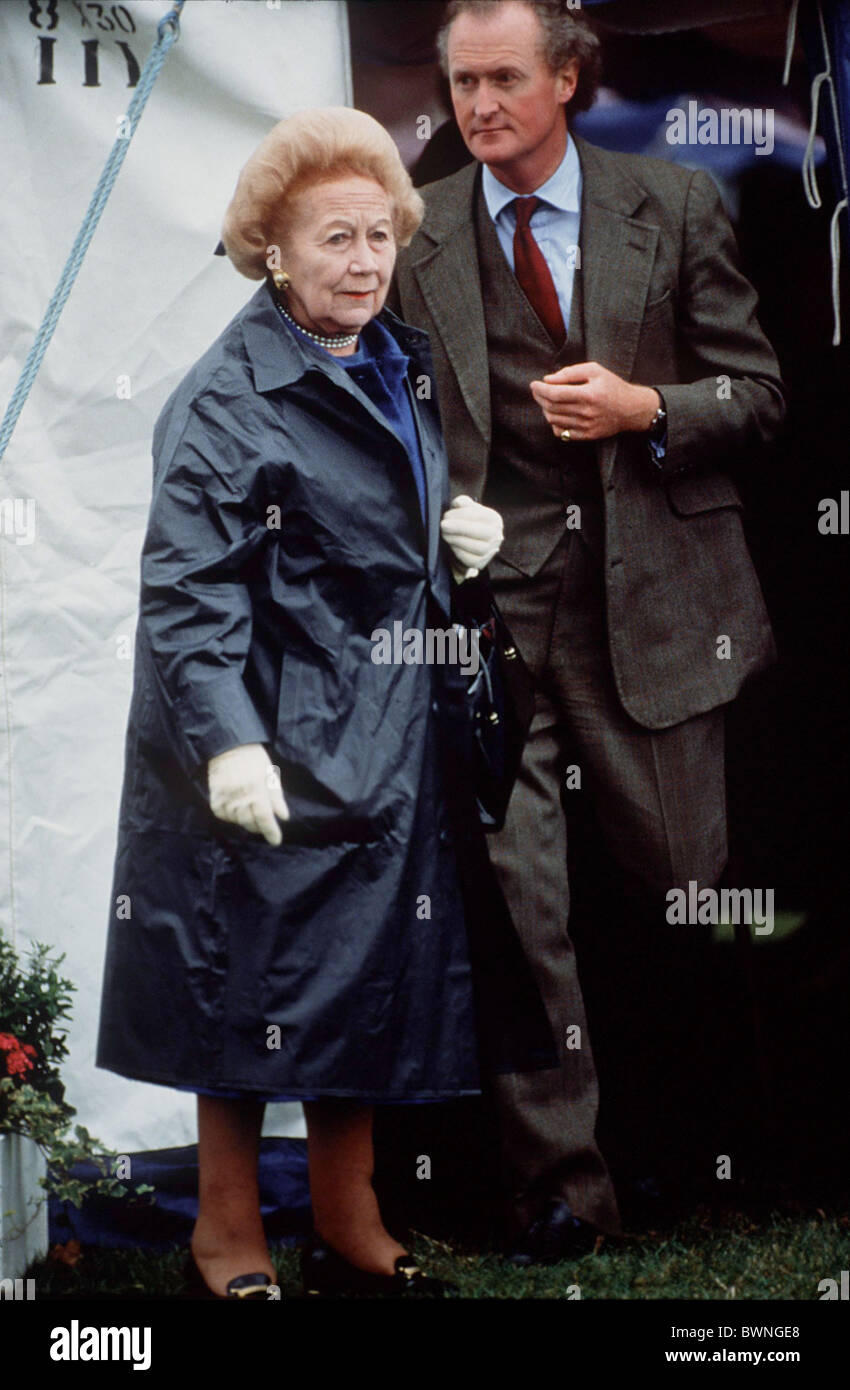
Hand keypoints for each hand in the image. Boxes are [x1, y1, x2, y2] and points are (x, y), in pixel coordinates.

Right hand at [207, 742, 288, 845]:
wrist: (228, 747)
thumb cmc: (253, 759)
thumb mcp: (270, 774)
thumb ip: (276, 797)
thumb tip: (283, 817)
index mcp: (256, 788)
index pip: (264, 817)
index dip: (271, 831)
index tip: (276, 841)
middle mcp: (239, 795)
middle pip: (250, 822)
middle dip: (259, 826)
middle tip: (264, 823)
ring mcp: (225, 797)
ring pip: (237, 820)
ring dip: (246, 821)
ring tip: (251, 812)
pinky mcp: (214, 798)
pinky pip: (223, 815)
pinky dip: (231, 816)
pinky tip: (237, 809)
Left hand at [440, 495, 503, 580]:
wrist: (464, 542)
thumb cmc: (464, 521)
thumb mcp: (463, 508)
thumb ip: (462, 502)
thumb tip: (460, 503)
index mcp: (494, 519)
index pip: (482, 515)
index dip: (463, 515)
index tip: (446, 516)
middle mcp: (496, 535)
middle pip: (482, 532)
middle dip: (460, 528)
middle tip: (443, 525)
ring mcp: (491, 551)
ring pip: (478, 548)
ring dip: (458, 540)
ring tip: (445, 535)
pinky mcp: (481, 563)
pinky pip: (472, 560)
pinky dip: (459, 552)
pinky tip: (451, 545)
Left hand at [530, 362, 659, 441]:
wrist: (631, 409)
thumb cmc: (612, 386)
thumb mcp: (595, 370)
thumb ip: (570, 372)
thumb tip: (548, 380)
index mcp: (588, 395)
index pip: (555, 394)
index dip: (540, 389)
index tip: (534, 384)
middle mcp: (586, 413)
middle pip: (551, 407)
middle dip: (539, 397)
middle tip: (537, 390)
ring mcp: (586, 427)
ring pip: (553, 420)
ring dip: (545, 409)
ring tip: (547, 400)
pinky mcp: (586, 436)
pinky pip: (561, 433)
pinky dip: (554, 423)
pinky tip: (557, 414)